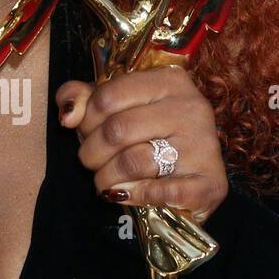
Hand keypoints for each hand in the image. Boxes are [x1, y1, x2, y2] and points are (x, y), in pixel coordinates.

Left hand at [56, 65, 227, 223]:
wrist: (194, 184)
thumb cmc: (150, 140)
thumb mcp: (118, 109)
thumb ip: (85, 99)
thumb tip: (69, 114)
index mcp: (169, 81)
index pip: (107, 96)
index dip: (86, 121)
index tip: (88, 133)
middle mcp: (191, 107)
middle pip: (117, 130)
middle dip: (92, 153)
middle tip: (93, 162)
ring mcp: (203, 145)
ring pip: (132, 162)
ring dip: (106, 179)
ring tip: (105, 182)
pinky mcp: (209, 183)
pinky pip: (157, 192)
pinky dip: (133, 196)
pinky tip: (127, 195)